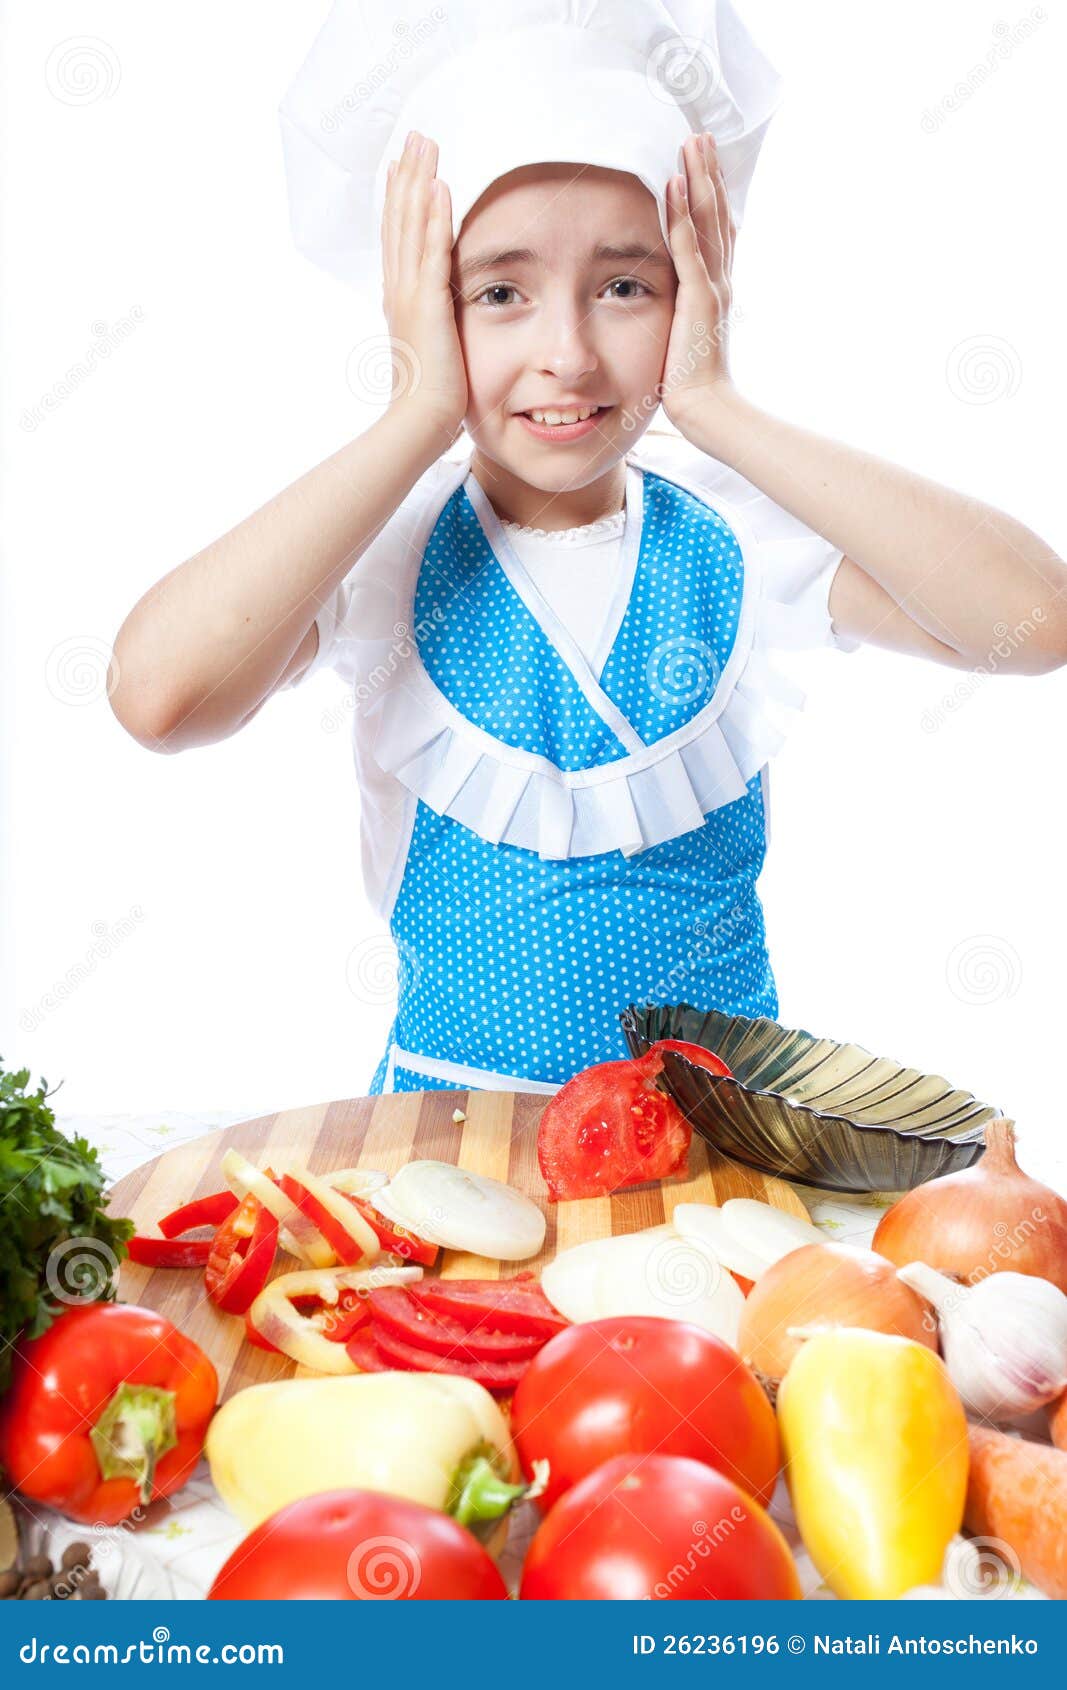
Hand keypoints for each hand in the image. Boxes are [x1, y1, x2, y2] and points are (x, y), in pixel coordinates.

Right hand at [380, 131, 467, 443]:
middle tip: (414, 136)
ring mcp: (410, 296)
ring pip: (413, 226)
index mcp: (400, 300)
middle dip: (407, 176)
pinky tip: (441, 188)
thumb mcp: (431, 353)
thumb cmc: (428, 402)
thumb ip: (433, 328)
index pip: (399, 238)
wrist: (417, 425)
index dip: (399, 199)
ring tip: (424, 144)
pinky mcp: (428, 306)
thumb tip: (440, 322)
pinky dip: (435, 218)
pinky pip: (433, 253)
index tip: (401, 166)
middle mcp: (399, 290)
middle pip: (400, 220)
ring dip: (419, 182)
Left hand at [660, 131, 735, 437]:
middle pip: (716, 215)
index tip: (702, 163)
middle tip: (700, 136)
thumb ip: (679, 315)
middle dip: (709, 174)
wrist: (707, 410)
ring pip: (707, 221)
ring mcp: (711, 286)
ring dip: (699, 179)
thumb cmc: (690, 384)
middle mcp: (719, 280)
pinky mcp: (698, 298)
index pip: (715, 231)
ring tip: (691, 143)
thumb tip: (668, 308)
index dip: (710, 195)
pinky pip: (688, 247)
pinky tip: (675, 184)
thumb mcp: (682, 338)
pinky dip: (682, 214)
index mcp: (715, 289)